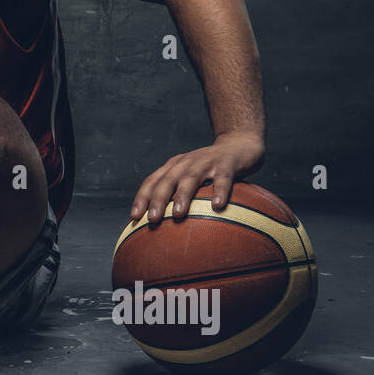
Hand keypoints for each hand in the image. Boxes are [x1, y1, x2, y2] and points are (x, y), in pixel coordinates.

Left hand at [129, 132, 264, 222]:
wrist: (239, 144)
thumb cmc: (211, 169)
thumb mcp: (192, 178)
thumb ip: (180, 197)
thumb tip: (166, 230)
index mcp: (174, 167)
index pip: (152, 181)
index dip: (142, 198)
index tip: (134, 217)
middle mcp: (186, 163)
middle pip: (167, 180)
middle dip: (158, 199)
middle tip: (152, 219)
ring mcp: (206, 162)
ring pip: (191, 178)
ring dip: (183, 195)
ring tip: (178, 214)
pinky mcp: (227, 163)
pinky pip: (223, 177)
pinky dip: (219, 190)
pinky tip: (217, 206)